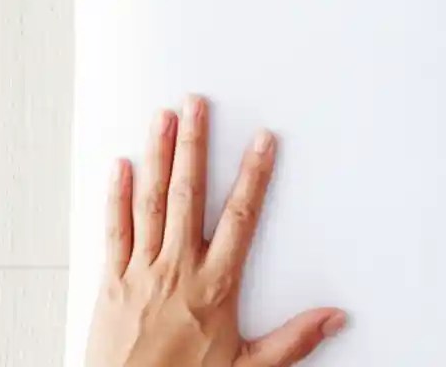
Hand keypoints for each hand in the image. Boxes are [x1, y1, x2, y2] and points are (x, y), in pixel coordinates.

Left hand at [86, 95, 346, 366]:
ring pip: (150, 202)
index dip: (254, 175)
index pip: (240, 217)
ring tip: (162, 118)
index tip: (262, 140)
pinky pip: (114, 230)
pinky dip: (116, 196)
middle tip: (196, 104)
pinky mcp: (110, 282)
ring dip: (157, 156)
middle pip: (188, 194)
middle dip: (194, 145)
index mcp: (214, 285)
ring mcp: (140, 271)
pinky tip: (120, 165)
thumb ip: (293, 340)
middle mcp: (177, 268)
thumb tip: (335, 317)